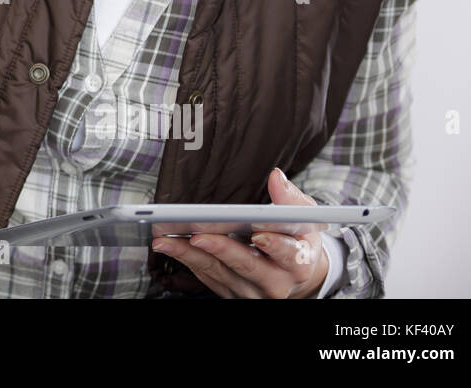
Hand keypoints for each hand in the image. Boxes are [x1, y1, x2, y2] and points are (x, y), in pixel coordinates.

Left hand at [150, 168, 329, 297]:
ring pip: (219, 272)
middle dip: (222, 249)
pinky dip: (187, 260)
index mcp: (298, 262)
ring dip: (191, 255)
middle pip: (247, 265)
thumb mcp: (303, 218)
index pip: (288, 255)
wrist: (296, 274)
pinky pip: (207, 277)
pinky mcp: (231, 292)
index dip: (274, 245)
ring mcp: (251, 290)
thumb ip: (291, 199)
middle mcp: (276, 282)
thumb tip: (277, 177)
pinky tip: (170, 245)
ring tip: (166, 239)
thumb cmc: (297, 239)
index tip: (258, 234)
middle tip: (199, 235)